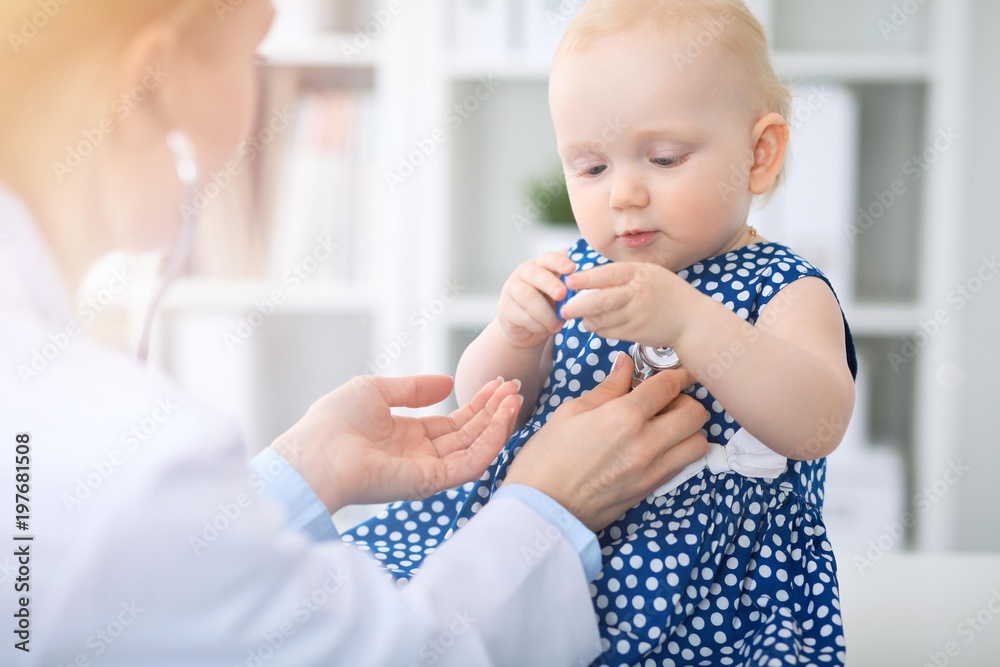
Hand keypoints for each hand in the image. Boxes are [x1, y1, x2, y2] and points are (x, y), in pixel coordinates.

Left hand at [269, 376, 522, 513]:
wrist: (315, 453)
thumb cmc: (334, 421)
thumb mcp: (377, 391)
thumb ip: (414, 388)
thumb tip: (448, 383)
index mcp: (407, 435)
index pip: (453, 422)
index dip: (476, 403)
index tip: (497, 383)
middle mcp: (421, 455)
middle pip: (468, 433)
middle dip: (493, 410)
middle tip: (514, 387)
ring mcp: (428, 470)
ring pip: (475, 448)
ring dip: (498, 423)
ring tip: (515, 398)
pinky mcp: (431, 482)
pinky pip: (470, 464)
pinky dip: (491, 442)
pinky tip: (503, 419)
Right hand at [497, 251, 576, 348]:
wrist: (525, 331)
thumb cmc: (548, 309)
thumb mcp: (559, 298)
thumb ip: (567, 292)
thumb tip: (582, 290)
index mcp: (541, 266)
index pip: (548, 258)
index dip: (559, 262)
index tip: (572, 269)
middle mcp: (524, 274)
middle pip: (536, 274)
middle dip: (551, 284)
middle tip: (562, 295)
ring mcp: (512, 290)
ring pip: (528, 296)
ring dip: (545, 313)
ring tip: (557, 326)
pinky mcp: (505, 309)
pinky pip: (522, 315)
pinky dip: (537, 324)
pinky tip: (544, 329)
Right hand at [505, 354, 708, 531]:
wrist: (540, 510)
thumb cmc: (546, 460)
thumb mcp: (570, 413)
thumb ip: (607, 388)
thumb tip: (625, 366)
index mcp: (624, 417)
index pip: (668, 386)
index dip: (676, 373)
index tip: (676, 371)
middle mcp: (646, 444)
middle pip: (695, 414)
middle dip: (685, 400)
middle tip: (666, 399)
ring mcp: (652, 471)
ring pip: (698, 443)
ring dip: (689, 429)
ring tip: (665, 425)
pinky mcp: (650, 490)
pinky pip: (684, 465)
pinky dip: (680, 451)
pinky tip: (657, 446)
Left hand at [562, 262, 698, 346]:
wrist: (692, 321)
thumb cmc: (667, 293)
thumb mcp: (649, 274)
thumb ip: (622, 275)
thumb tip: (589, 280)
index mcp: (640, 274)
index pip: (607, 275)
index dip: (586, 279)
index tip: (569, 281)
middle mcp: (637, 294)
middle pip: (601, 301)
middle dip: (578, 306)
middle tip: (564, 309)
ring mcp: (637, 316)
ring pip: (602, 319)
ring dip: (587, 319)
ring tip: (581, 317)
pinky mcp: (635, 333)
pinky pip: (609, 332)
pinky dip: (599, 329)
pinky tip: (597, 324)